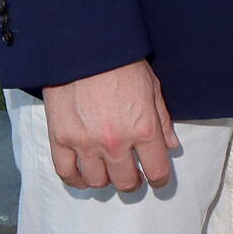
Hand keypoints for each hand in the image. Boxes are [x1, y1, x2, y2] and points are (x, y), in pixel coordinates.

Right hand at [42, 59, 179, 190]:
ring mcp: (85, 144)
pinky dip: (76, 180)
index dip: (160, 179)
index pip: (156, 170)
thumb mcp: (153, 89)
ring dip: (106, 180)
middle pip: (125, 182)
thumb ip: (163, 122)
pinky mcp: (61, 140)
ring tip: (110, 172)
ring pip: (97, 182)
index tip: (159, 179)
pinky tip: (84, 176)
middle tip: (134, 176)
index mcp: (143, 129)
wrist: (87, 50)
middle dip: (133, 182)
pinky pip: (67, 173)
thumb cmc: (123, 65)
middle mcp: (115, 143)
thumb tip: (171, 146)